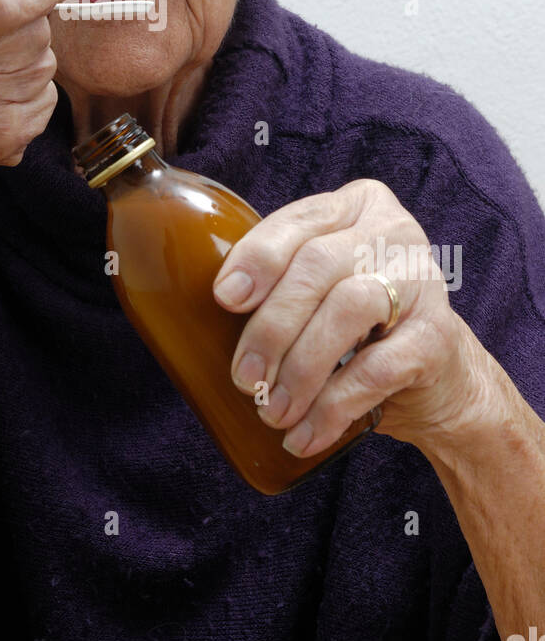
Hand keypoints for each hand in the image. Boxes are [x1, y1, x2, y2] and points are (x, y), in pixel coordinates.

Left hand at [212, 179, 490, 458]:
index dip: (259, 258)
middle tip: (245, 377)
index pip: (299, 222)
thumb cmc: (356, 324)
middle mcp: (394, 233)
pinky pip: (378, 368)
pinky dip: (334, 406)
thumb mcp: (317, 288)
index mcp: (356, 206)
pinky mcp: (438, 337)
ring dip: (301, 368)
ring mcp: (422, 281)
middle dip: (272, 325)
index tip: (225, 298)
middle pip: (318, 267)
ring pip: (348, 310)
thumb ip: (277, 281)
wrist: (436, 378)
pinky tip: (307, 434)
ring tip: (273, 410)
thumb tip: (201, 307)